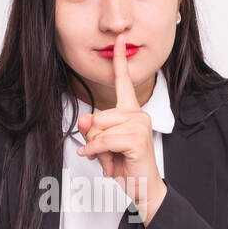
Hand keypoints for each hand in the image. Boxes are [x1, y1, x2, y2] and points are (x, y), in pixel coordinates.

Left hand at [76, 32, 164, 209]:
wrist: (143, 188)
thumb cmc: (126, 166)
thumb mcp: (103, 147)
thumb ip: (92, 131)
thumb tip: (84, 119)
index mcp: (131, 111)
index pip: (123, 82)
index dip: (120, 61)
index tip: (119, 40)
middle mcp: (137, 114)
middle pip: (97, 117)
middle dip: (94, 139)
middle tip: (106, 154)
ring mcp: (139, 125)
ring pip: (99, 129)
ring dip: (98, 149)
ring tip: (111, 160)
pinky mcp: (137, 139)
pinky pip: (104, 140)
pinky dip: (98, 152)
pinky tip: (105, 163)